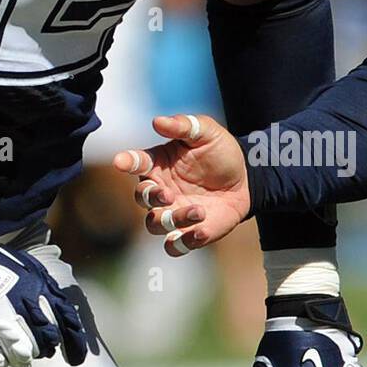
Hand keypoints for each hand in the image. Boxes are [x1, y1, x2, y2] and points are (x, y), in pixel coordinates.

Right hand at [113, 112, 250, 254]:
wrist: (246, 180)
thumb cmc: (220, 152)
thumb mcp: (206, 132)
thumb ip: (183, 126)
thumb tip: (157, 121)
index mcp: (158, 163)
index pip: (136, 162)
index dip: (126, 161)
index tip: (120, 161)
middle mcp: (160, 190)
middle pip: (141, 198)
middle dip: (151, 197)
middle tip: (168, 194)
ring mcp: (172, 213)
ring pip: (156, 224)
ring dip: (172, 220)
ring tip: (198, 210)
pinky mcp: (188, 233)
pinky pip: (174, 245)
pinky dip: (183, 243)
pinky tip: (201, 231)